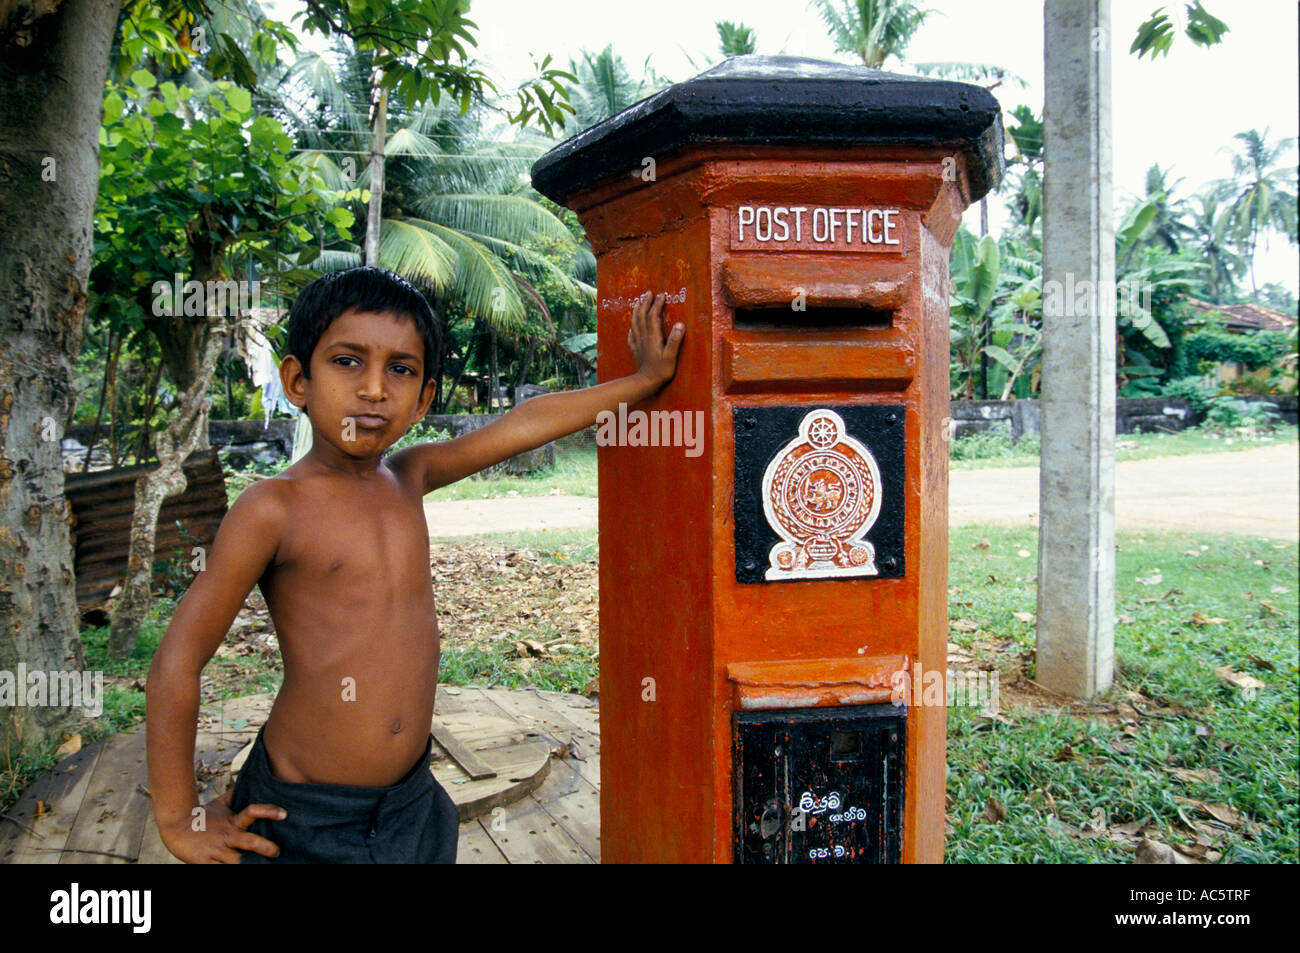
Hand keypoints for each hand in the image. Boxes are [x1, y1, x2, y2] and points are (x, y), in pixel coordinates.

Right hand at [159, 789, 284, 863]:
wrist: (174, 827)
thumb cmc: (202, 816)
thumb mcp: (219, 804)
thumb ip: (236, 794)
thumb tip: (251, 778)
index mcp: (232, 822)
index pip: (252, 812)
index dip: (267, 811)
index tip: (283, 814)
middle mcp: (226, 837)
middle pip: (248, 842)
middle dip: (265, 847)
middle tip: (277, 852)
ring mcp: (216, 852)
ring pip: (237, 862)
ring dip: (249, 864)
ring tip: (263, 867)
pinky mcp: (205, 864)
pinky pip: (221, 870)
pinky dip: (230, 870)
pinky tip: (243, 870)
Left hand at [627, 291, 684, 388]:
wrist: (645, 383)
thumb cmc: (660, 371)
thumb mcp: (671, 356)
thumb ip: (675, 340)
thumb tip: (680, 324)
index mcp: (653, 337)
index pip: (653, 316)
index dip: (657, 304)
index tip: (661, 295)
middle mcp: (644, 337)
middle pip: (642, 316)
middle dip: (645, 303)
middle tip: (648, 293)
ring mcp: (638, 343)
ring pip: (635, 323)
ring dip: (636, 311)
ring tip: (638, 302)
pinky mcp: (636, 350)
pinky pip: (631, 335)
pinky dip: (632, 327)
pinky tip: (632, 326)